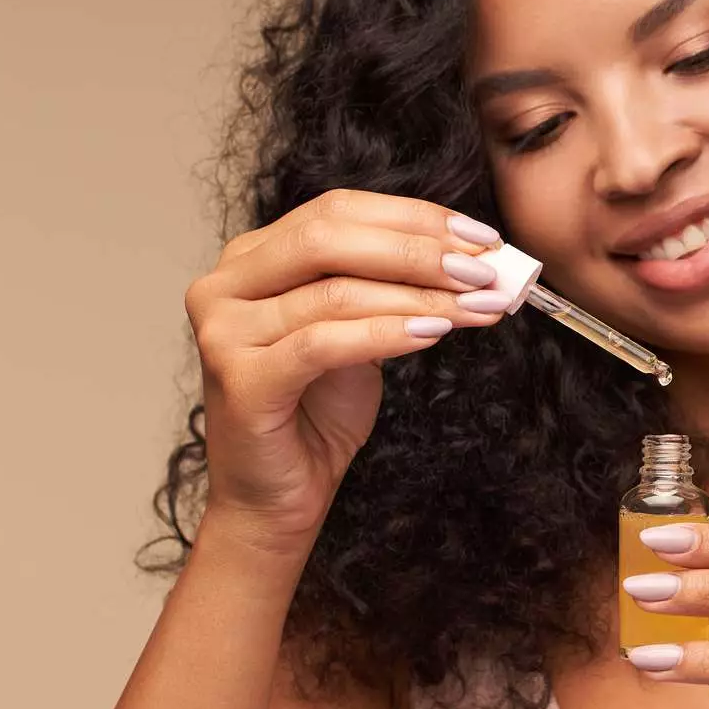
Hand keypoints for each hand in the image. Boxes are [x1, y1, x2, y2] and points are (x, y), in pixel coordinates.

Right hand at [182, 188, 511, 547]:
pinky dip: (386, 334)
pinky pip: (323, 343)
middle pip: (331, 237)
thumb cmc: (316, 415)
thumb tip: (471, 263)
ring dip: (420, 297)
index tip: (481, 237)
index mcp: (252, 259)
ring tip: (478, 307)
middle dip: (419, 250)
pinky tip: (434, 335)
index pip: (337, 211)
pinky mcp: (240, 378)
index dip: (414, 217)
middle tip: (484, 271)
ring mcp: (224, 331)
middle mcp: (226, 284)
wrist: (277, 497)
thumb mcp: (360, 334)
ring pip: (335, 292)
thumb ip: (391, 290)